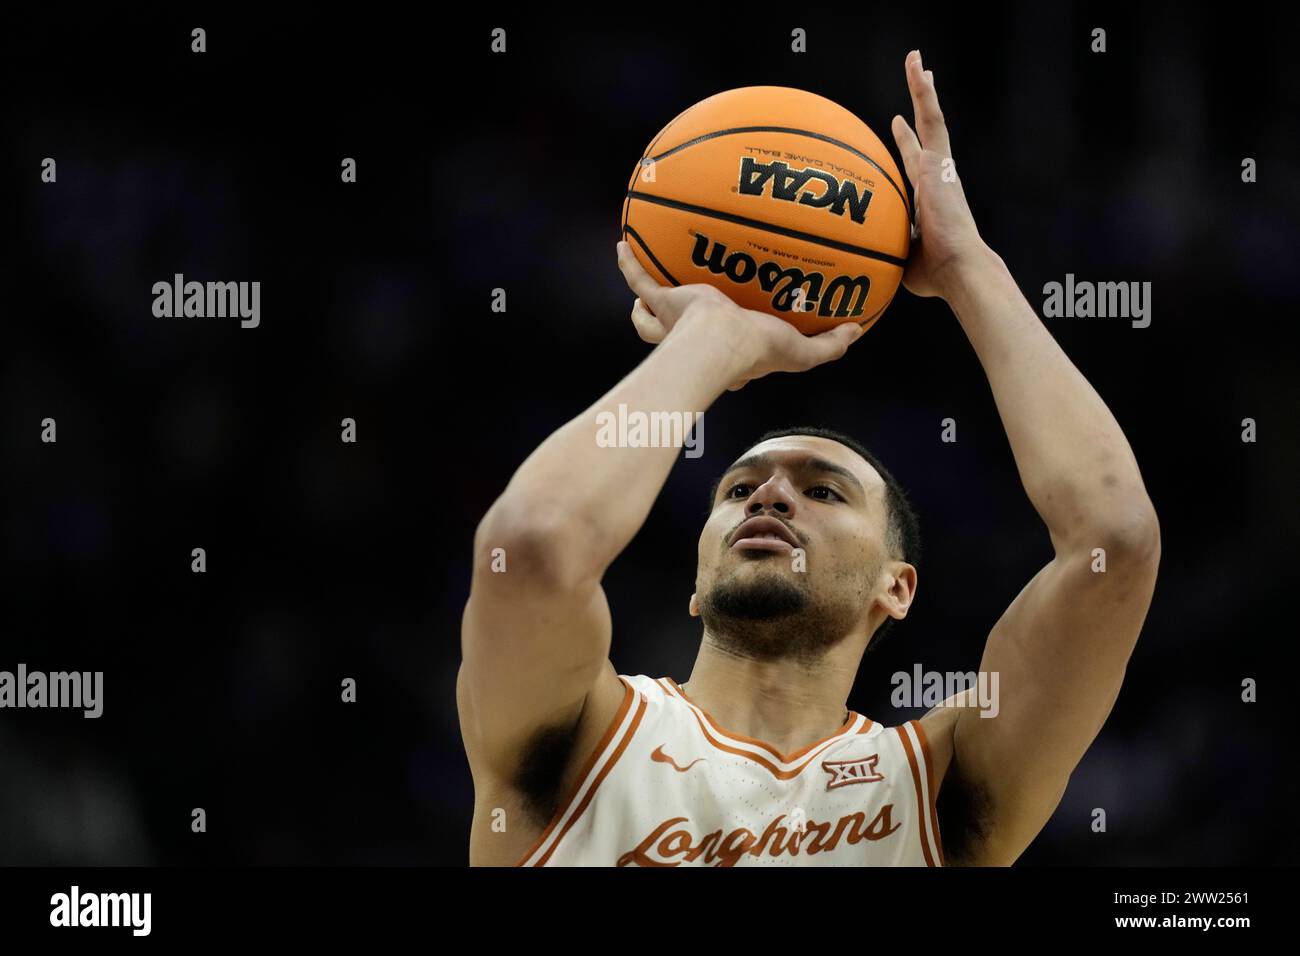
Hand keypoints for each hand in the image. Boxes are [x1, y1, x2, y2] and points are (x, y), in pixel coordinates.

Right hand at [615, 240, 861, 390]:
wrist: (719, 342)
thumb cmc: (758, 350)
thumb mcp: (803, 352)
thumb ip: (831, 344)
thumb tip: (858, 331)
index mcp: (728, 349)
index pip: (724, 349)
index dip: (729, 343)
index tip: (738, 327)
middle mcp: (696, 336)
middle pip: (681, 334)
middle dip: (680, 326)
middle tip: (686, 305)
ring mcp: (675, 319)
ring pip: (650, 316)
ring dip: (647, 304)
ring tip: (649, 283)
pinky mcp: (662, 302)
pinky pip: (639, 279)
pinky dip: (628, 263)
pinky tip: (623, 242)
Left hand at [890, 50, 991, 299]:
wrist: (956, 267)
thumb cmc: (932, 273)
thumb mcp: (899, 258)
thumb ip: (885, 250)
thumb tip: (862, 260)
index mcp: (928, 198)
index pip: (913, 165)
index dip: (906, 146)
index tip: (897, 128)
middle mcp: (936, 177)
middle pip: (925, 135)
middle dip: (918, 111)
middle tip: (919, 83)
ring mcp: (939, 166)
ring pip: (931, 118)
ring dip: (922, 89)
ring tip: (917, 61)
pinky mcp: (940, 160)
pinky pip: (933, 117)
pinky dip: (924, 93)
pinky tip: (918, 68)